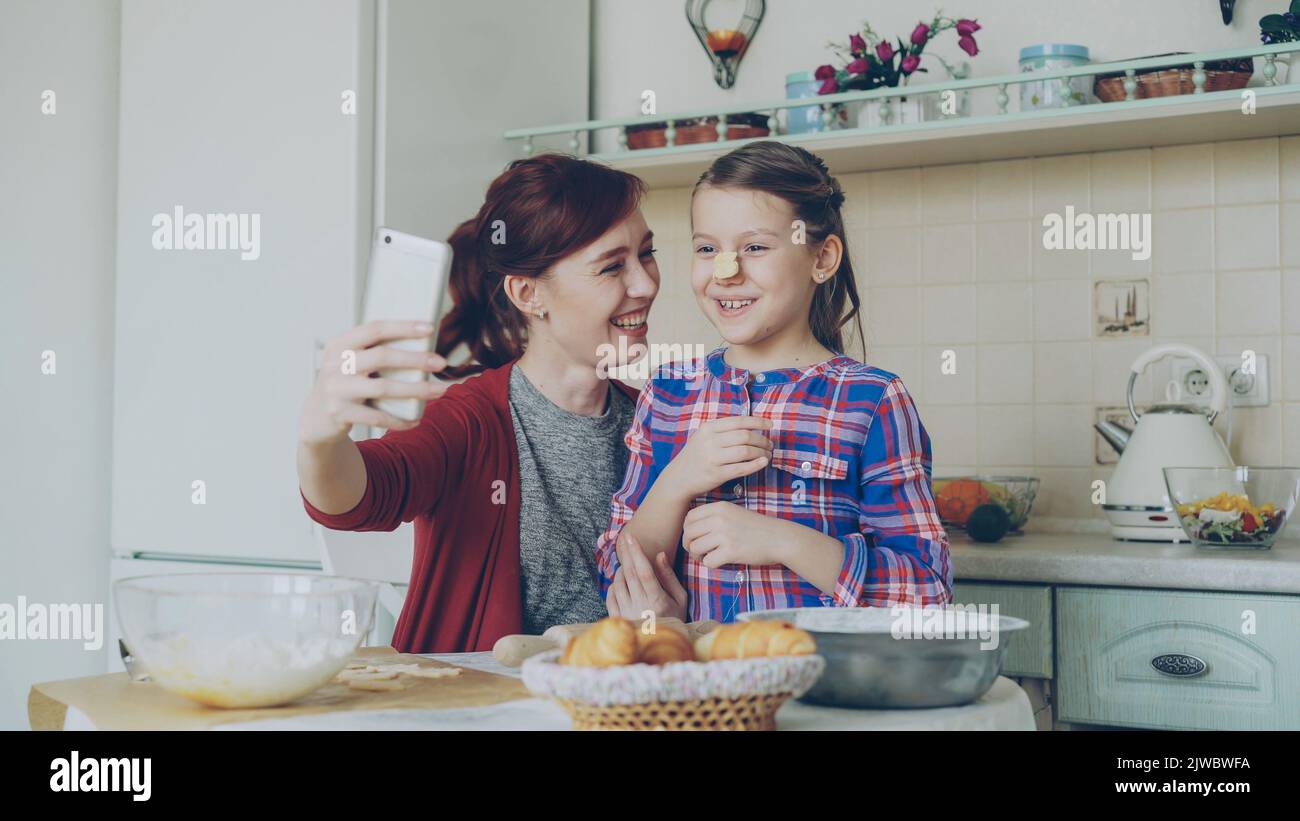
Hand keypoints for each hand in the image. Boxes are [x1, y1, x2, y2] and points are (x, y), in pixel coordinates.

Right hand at [299, 320, 448, 445]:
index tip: (430, 328)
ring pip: (383, 388)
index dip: (403, 327)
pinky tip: (416, 420)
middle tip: (441, 363)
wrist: (315, 417)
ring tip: (440, 390)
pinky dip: (399, 420)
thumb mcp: (351, 362)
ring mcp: (337, 389)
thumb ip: (374, 352)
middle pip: (382, 356)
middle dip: (416, 359)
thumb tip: (423, 347)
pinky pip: (377, 417)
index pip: (374, 329)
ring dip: (416, 390)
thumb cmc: (344, 384)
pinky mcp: (340, 413)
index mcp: (340, 345)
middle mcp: (336, 364)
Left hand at [606, 533, 687, 620]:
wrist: (662, 646)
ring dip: (621, 570)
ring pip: (618, 583)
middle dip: (627, 553)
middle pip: (630, 574)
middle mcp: (641, 607)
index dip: (637, 553)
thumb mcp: (680, 598)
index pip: (644, 572)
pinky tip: (621, 583)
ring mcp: (627, 614)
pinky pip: (610, 596)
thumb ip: (669, 576)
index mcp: (658, 601)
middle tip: (624, 539)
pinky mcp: (618, 619)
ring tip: (627, 565)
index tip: (631, 538)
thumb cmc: (674, 618)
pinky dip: (614, 585)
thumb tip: (660, 555)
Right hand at [662, 416, 772, 500]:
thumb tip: (751, 425)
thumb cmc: (695, 456)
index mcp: (708, 428)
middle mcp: (710, 441)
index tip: (770, 424)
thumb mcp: (703, 437)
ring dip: (762, 452)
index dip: (758, 422)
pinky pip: (742, 468)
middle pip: (745, 436)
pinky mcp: (716, 474)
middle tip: (770, 444)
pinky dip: (756, 465)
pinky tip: (764, 462)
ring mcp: (713, 458)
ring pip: (746, 452)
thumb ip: (723, 430)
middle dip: (762, 439)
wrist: (678, 478)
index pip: (739, 421)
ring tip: (767, 454)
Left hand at [682, 501, 792, 568]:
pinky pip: (708, 561)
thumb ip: (714, 517)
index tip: (694, 538)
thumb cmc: (756, 528)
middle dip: (689, 545)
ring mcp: (725, 535)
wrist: (779, 538)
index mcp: (719, 507)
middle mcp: (719, 519)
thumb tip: (691, 529)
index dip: (687, 530)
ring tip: (708, 557)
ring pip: (695, 548)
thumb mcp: (734, 512)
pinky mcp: (731, 551)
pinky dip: (711, 564)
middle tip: (699, 551)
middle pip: (689, 534)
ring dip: (699, 556)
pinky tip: (719, 561)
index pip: (689, 518)